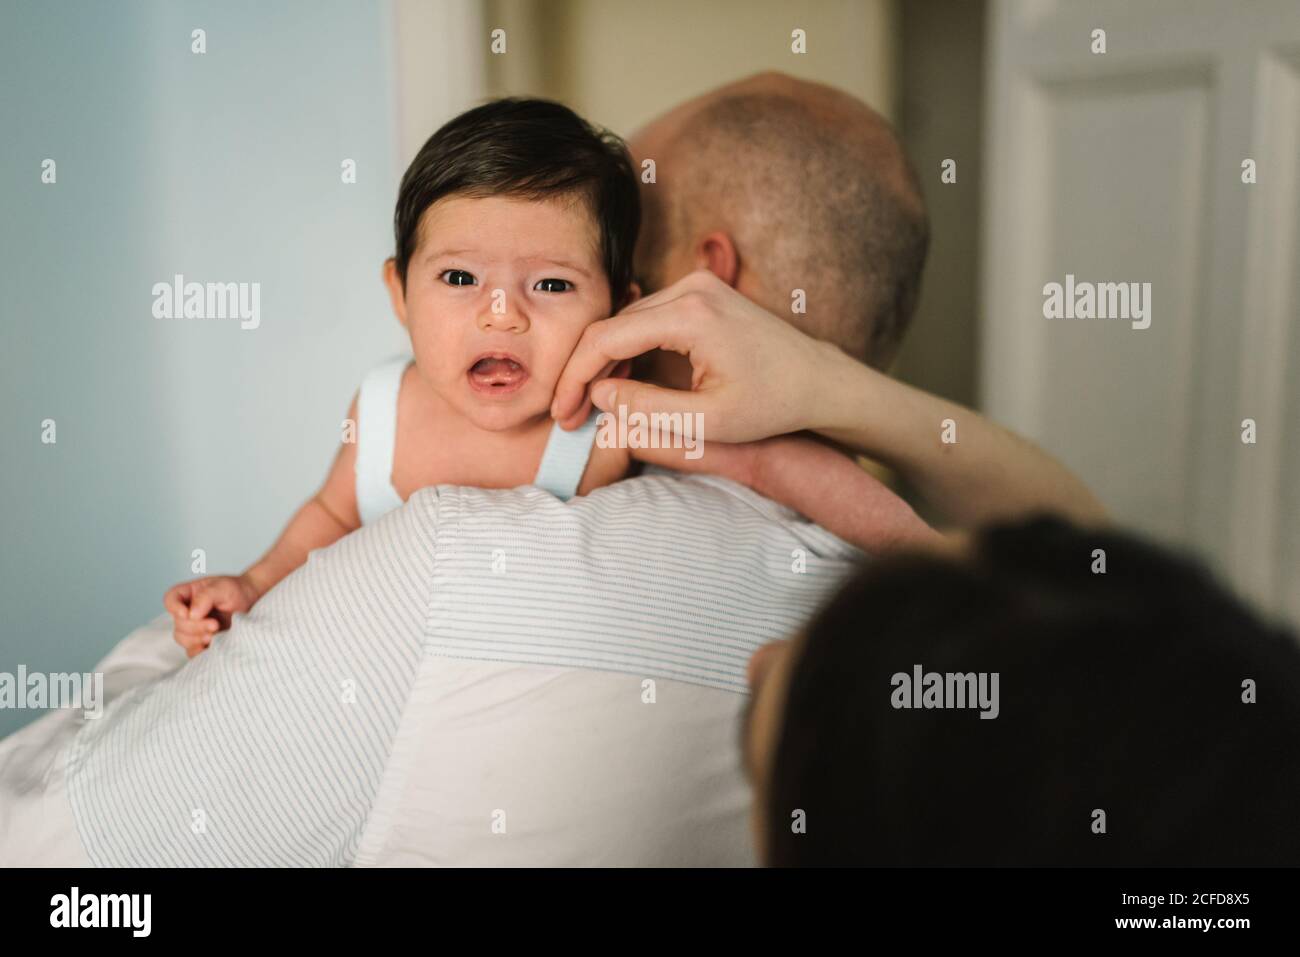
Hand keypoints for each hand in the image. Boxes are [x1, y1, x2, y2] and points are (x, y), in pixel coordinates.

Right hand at [163, 574, 259, 657]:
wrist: (253, 603)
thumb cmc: (236, 591)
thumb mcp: (222, 587)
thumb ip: (205, 597)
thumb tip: (191, 615)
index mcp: (188, 594)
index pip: (170, 599)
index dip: (174, 608)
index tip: (187, 614)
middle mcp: (187, 612)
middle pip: (178, 624)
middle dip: (195, 627)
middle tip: (215, 625)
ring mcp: (194, 628)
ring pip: (183, 639)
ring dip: (197, 639)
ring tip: (216, 635)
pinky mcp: (202, 641)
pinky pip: (192, 651)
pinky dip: (200, 651)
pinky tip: (212, 647)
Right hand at [551, 269, 854, 442]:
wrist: (817, 380)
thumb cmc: (772, 404)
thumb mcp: (707, 420)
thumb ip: (646, 409)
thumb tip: (596, 394)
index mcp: (691, 315)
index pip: (608, 339)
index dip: (576, 377)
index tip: (563, 412)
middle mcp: (691, 288)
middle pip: (612, 326)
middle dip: (585, 372)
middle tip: (568, 414)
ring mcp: (696, 285)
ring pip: (626, 322)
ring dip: (604, 361)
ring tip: (589, 403)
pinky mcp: (700, 292)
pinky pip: (646, 318)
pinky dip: (628, 349)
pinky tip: (619, 381)